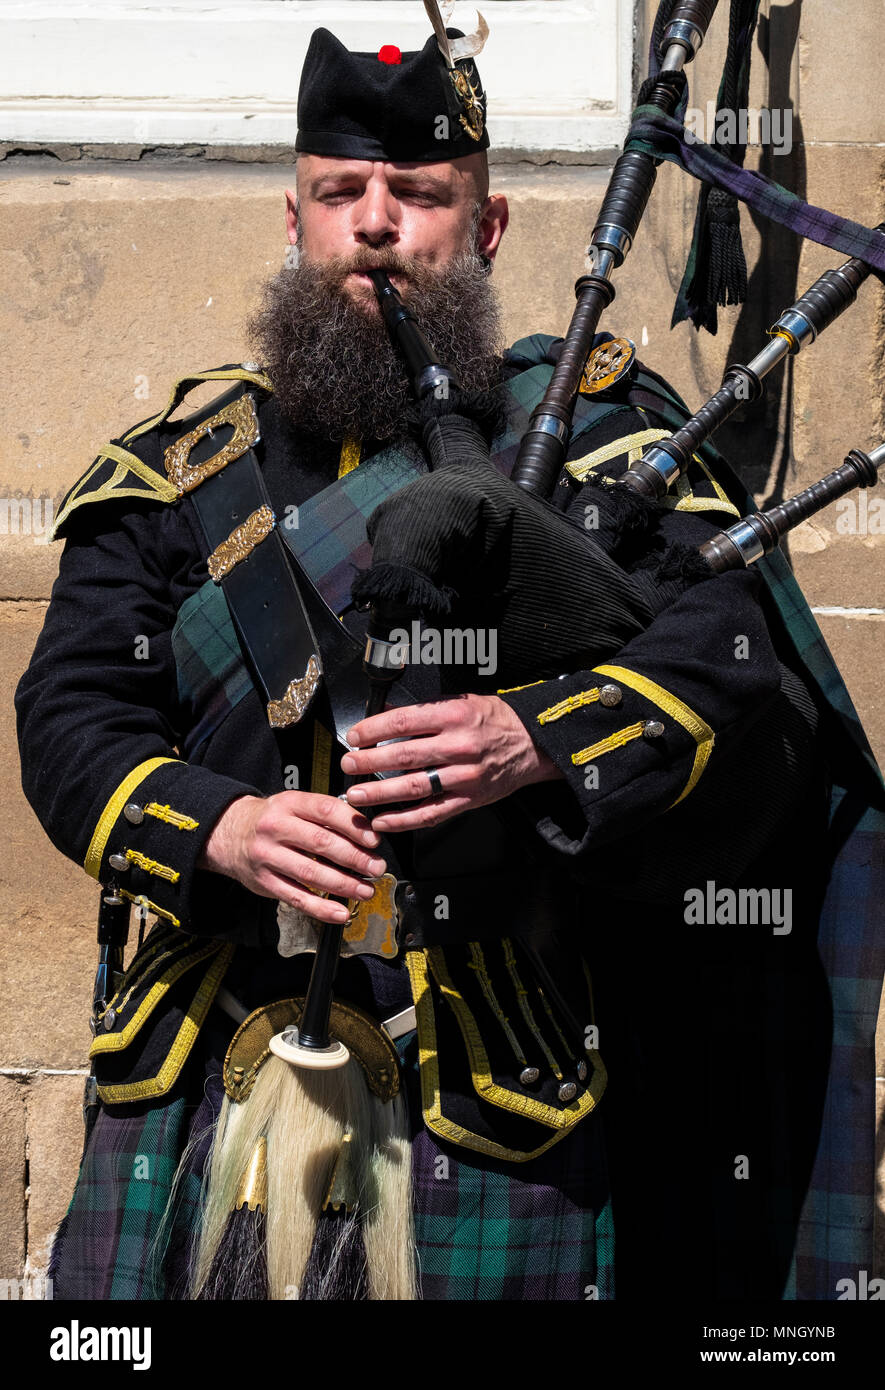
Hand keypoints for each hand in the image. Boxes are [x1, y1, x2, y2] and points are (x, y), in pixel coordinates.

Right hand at [198, 791, 386, 923]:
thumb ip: (325, 814)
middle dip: (355, 858)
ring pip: (310, 873)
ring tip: (365, 890)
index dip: (353, 826)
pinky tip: (340, 912)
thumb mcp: (294, 804)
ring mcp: (268, 857)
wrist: (228, 834)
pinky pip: (296, 898)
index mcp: (289, 804)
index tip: (374, 840)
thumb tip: (365, 831)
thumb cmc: (272, 819)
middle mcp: (276, 828)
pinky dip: (320, 908)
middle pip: (321, 843)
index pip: (326, 810)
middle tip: (376, 868)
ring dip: (343, 885)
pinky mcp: (264, 882)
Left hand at [341, 694, 561, 831]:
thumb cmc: (495, 720)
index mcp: (454, 715)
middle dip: (369, 762)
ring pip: (414, 787)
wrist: (532, 744)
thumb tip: (386, 713)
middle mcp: (459, 745)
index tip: (355, 737)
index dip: (373, 730)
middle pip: (404, 756)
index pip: (403, 722)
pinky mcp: (469, 799)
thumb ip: (424, 710)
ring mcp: (464, 776)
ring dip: (380, 793)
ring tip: (356, 795)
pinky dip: (404, 820)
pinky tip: (384, 821)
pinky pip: (432, 813)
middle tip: (348, 765)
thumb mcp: (461, 701)